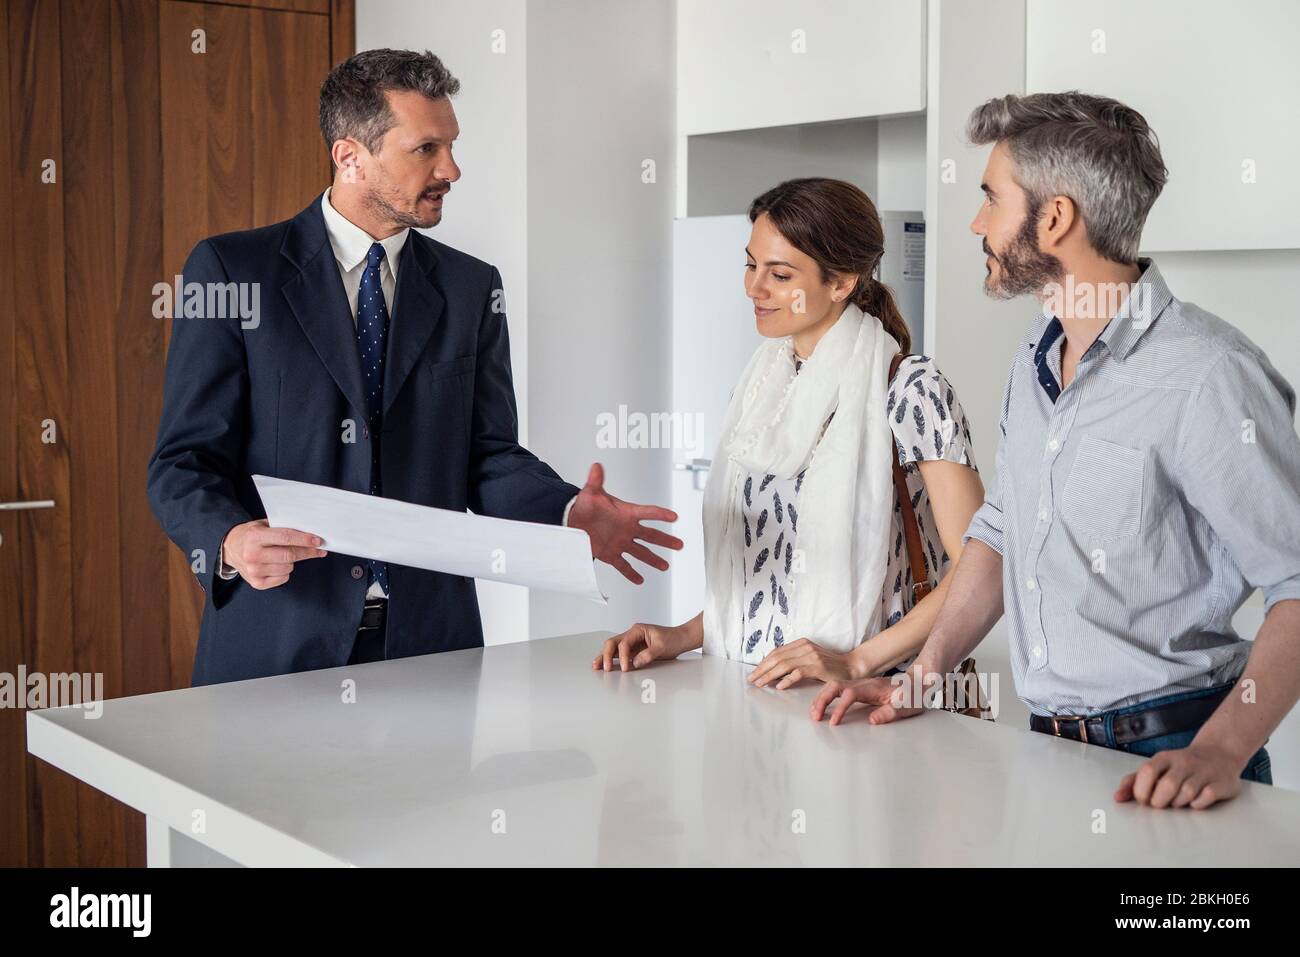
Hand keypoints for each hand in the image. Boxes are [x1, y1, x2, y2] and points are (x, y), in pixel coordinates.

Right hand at [221, 519, 326, 589]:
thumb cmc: (251, 535)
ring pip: (288, 567)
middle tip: (318, 549)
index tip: (318, 541)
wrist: (230, 549)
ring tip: (284, 555)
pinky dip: (285, 571)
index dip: (304, 540)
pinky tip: (277, 564)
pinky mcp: (257, 583)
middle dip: (307, 552)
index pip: (286, 538)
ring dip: (292, 561)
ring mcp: (254, 571)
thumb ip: (282, 528)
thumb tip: (309, 533)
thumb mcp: (263, 525)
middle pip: (289, 555)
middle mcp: (253, 555)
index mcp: (254, 537)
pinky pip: (283, 578)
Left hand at [567, 463, 683, 583]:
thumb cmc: (586, 505)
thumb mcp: (590, 493)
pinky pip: (623, 565)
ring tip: (664, 566)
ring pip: (641, 552)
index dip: (660, 514)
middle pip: (651, 535)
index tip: (674, 516)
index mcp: (626, 513)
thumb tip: (596, 466)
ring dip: (653, 559)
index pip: (647, 512)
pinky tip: (640, 580)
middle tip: (679, 544)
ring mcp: (621, 543)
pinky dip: (631, 573)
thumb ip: (595, 481)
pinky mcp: (611, 554)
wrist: (574, 521)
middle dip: (665, 540)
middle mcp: (627, 529)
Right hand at [592, 622, 690, 671]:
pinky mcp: (634, 650)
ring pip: (614, 648)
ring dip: (605, 656)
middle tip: (604, 667)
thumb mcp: (662, 647)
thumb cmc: (673, 639)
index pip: (624, 643)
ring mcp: (632, 643)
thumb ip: (648, 654)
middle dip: (607, 655)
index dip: (623, 656)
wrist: (681, 639)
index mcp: (638, 630)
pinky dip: (613, 659)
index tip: (627, 668)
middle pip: (613, 643)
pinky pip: (620, 654)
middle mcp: (632, 635)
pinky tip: (606, 665)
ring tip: (596, 665)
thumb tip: (635, 663)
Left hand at [747, 638, 859, 688]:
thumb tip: (774, 672)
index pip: (777, 652)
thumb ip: (794, 660)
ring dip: (769, 675)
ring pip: (784, 665)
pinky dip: (786, 680)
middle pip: (777, 657)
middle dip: (762, 669)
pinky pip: (798, 673)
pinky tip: (779, 686)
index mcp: (801, 643)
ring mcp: (811, 656)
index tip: (754, 672)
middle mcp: (804, 647)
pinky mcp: (818, 666)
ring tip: (760, 683)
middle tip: (752, 679)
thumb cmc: (829, 665)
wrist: (851, 666)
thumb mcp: (810, 658)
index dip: (763, 662)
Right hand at [809, 667, 931, 725]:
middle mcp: (863, 684)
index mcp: (872, 688)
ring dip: (821, 698)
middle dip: (822, 700)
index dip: (839, 708)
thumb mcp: (906, 707)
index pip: (849, 695)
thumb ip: (889, 713)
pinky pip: (837, 689)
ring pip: (833, 686)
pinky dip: (826, 696)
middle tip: (815, 717)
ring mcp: (859, 685)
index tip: (834, 723)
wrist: (918, 682)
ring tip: (814, 713)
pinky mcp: (858, 689)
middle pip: (835, 686)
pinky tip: (822, 706)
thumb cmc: (913, 695)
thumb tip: (871, 721)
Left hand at [1114, 743, 1247, 809]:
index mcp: (1164, 758)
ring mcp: (1203, 772)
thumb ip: (1135, 781)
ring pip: (1187, 793)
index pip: (1147, 771)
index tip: (1144, 799)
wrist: (1219, 753)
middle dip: (1159, 801)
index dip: (1142, 790)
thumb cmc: (1181, 766)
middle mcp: (1184, 762)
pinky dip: (1198, 804)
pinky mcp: (1221, 783)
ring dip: (1178, 803)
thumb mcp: (1157, 767)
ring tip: (1177, 801)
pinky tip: (1195, 801)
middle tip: (1160, 803)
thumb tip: (1117, 798)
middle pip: (1167, 786)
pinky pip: (1206, 797)